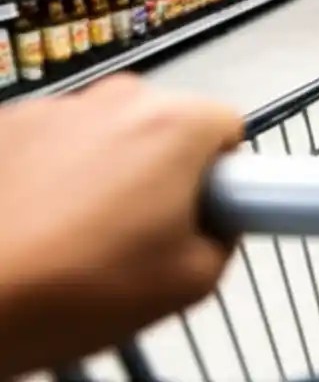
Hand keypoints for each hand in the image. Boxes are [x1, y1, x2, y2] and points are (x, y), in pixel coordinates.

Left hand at [0, 75, 241, 376]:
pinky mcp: (2, 125)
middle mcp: (117, 98)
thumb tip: (212, 223)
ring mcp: (54, 108)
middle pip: (164, 121)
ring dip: (104, 168)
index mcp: (175, 125)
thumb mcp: (191, 282)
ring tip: (79, 232)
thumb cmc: (78, 288)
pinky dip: (51, 172)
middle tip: (142, 229)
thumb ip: (223, 237)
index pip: (228, 127)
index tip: (199, 208)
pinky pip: (50, 142)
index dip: (221, 172)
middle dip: (162, 166)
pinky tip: (38, 221)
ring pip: (104, 131)